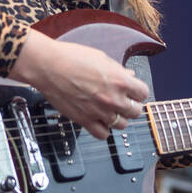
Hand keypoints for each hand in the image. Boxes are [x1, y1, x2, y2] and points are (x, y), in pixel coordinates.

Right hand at [10, 29, 149, 140]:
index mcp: (120, 80)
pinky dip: (103, 129)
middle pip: (135, 112)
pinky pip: (103, 135)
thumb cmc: (72, 57)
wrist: (47, 66)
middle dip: (130, 106)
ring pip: (122, 125)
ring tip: (110, 110)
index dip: (138, 91)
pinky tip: (99, 120)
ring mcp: (99, 111)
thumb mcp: (101, 58)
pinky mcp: (84, 120)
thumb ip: (118, 70)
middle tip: (122, 101)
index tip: (132, 91)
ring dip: (118, 118)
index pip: (143, 94)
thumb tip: (130, 75)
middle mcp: (113, 98)